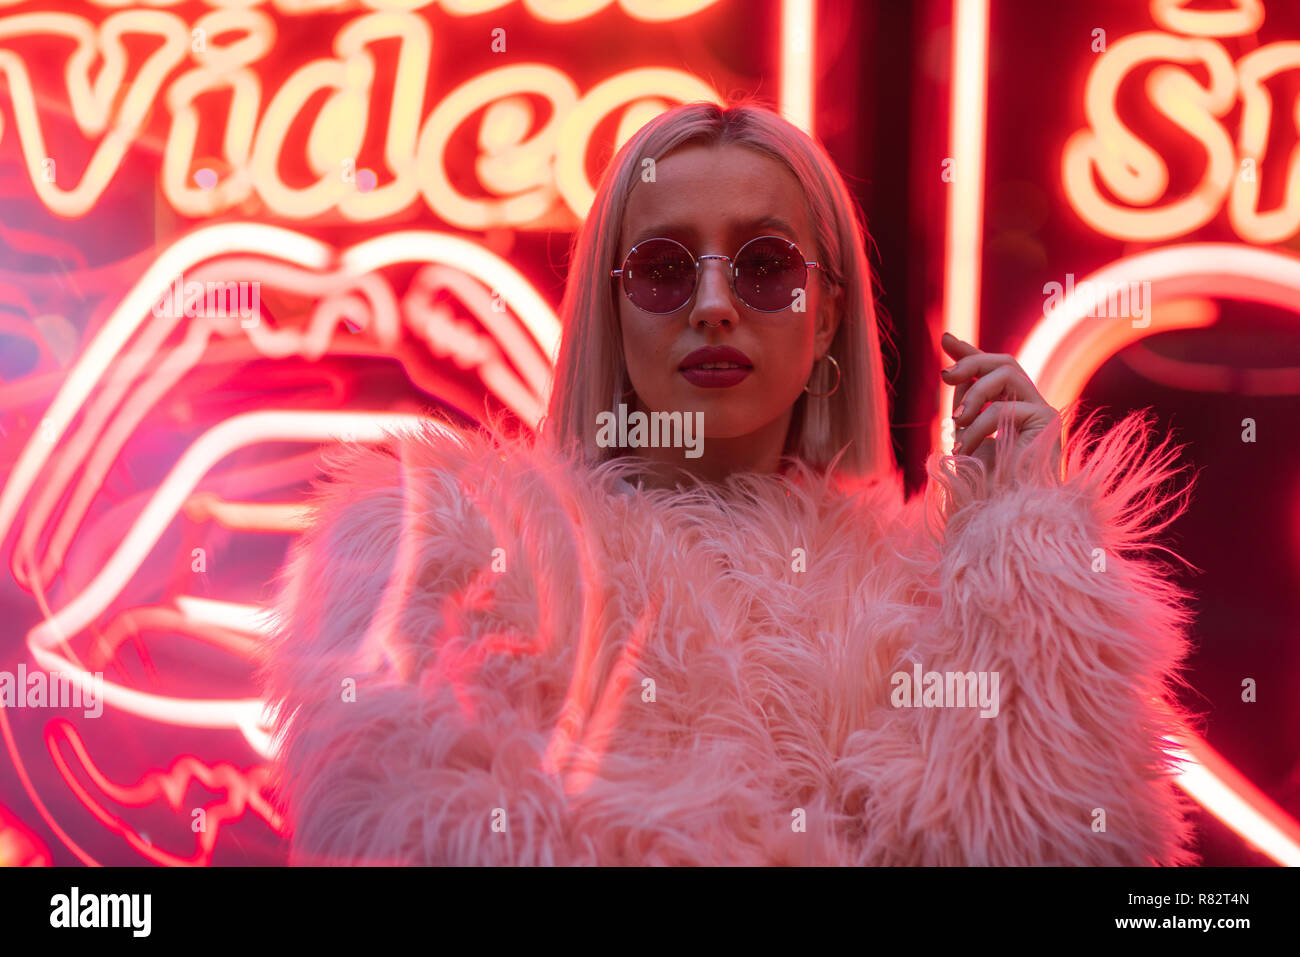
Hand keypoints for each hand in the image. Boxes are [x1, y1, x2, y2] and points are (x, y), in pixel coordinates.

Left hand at [940, 332, 1061, 473]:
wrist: (1002, 513)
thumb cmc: (984, 482)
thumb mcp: (965, 433)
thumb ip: (963, 403)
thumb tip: (950, 369)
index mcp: (1011, 407)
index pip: (993, 369)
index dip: (970, 352)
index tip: (945, 340)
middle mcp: (1030, 405)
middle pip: (1003, 362)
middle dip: (970, 362)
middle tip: (945, 378)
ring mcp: (1042, 411)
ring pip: (1007, 372)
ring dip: (974, 394)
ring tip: (955, 423)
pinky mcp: (1048, 421)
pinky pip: (1005, 407)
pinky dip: (979, 426)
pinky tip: (968, 449)